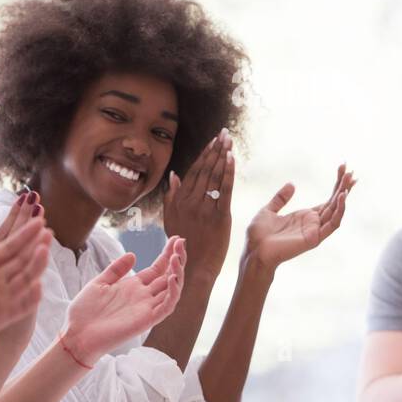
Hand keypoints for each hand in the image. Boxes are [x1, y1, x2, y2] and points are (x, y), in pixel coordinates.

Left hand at [0, 194, 52, 339]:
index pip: (10, 241)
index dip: (22, 226)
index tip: (35, 208)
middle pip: (22, 257)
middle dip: (34, 242)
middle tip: (45, 226)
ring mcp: (1, 298)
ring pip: (24, 280)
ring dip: (36, 265)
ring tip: (44, 250)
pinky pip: (18, 309)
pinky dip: (29, 300)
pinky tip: (37, 287)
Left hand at [60, 236, 185, 366]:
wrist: (76, 334)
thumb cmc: (84, 311)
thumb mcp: (99, 283)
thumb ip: (116, 269)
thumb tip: (133, 254)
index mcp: (134, 286)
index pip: (157, 268)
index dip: (167, 254)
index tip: (176, 238)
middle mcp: (144, 296)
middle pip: (168, 275)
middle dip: (177, 259)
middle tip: (180, 242)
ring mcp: (147, 308)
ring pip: (171, 289)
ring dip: (177, 272)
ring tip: (176, 257)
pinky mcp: (147, 320)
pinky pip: (166, 306)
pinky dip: (173, 292)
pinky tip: (172, 277)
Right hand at [163, 129, 233, 278]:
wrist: (193, 268)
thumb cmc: (183, 245)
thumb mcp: (170, 220)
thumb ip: (171, 196)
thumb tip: (174, 175)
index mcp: (180, 201)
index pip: (194, 171)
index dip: (204, 154)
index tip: (213, 140)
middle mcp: (191, 202)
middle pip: (205, 170)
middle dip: (216, 150)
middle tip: (224, 133)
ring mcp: (205, 209)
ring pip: (215, 177)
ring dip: (223, 156)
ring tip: (229, 141)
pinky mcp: (220, 218)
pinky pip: (225, 191)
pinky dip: (228, 173)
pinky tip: (232, 159)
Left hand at [243, 164, 355, 268]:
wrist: (254, 250)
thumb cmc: (259, 235)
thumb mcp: (268, 210)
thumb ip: (281, 198)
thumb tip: (292, 184)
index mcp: (305, 216)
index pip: (327, 200)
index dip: (336, 185)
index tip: (342, 168)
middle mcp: (313, 223)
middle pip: (334, 203)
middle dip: (343, 187)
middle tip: (350, 171)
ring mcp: (315, 231)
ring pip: (336, 212)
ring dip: (344, 196)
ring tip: (349, 180)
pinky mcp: (314, 238)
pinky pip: (332, 224)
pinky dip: (339, 211)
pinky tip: (342, 196)